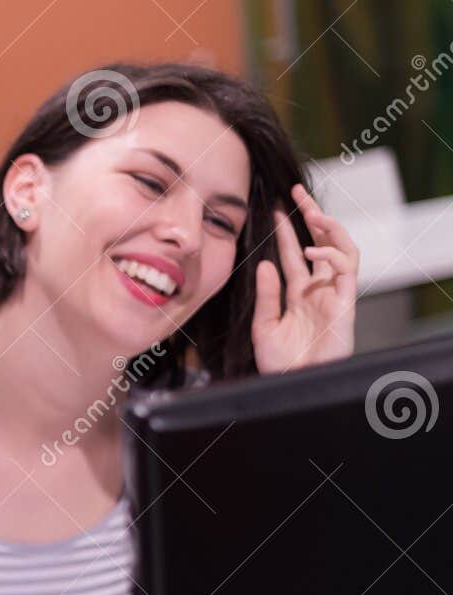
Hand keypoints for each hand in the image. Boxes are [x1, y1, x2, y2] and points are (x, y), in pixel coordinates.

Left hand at [251, 184, 358, 373]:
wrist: (294, 386)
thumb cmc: (281, 364)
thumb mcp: (264, 326)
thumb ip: (266, 295)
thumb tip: (265, 263)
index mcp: (298, 294)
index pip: (295, 255)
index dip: (287, 231)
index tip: (275, 208)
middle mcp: (319, 290)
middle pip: (322, 243)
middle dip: (312, 216)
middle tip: (297, 193)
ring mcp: (335, 295)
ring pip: (342, 250)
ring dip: (330, 228)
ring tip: (312, 212)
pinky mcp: (346, 303)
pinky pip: (346, 271)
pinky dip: (332, 256)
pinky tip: (313, 251)